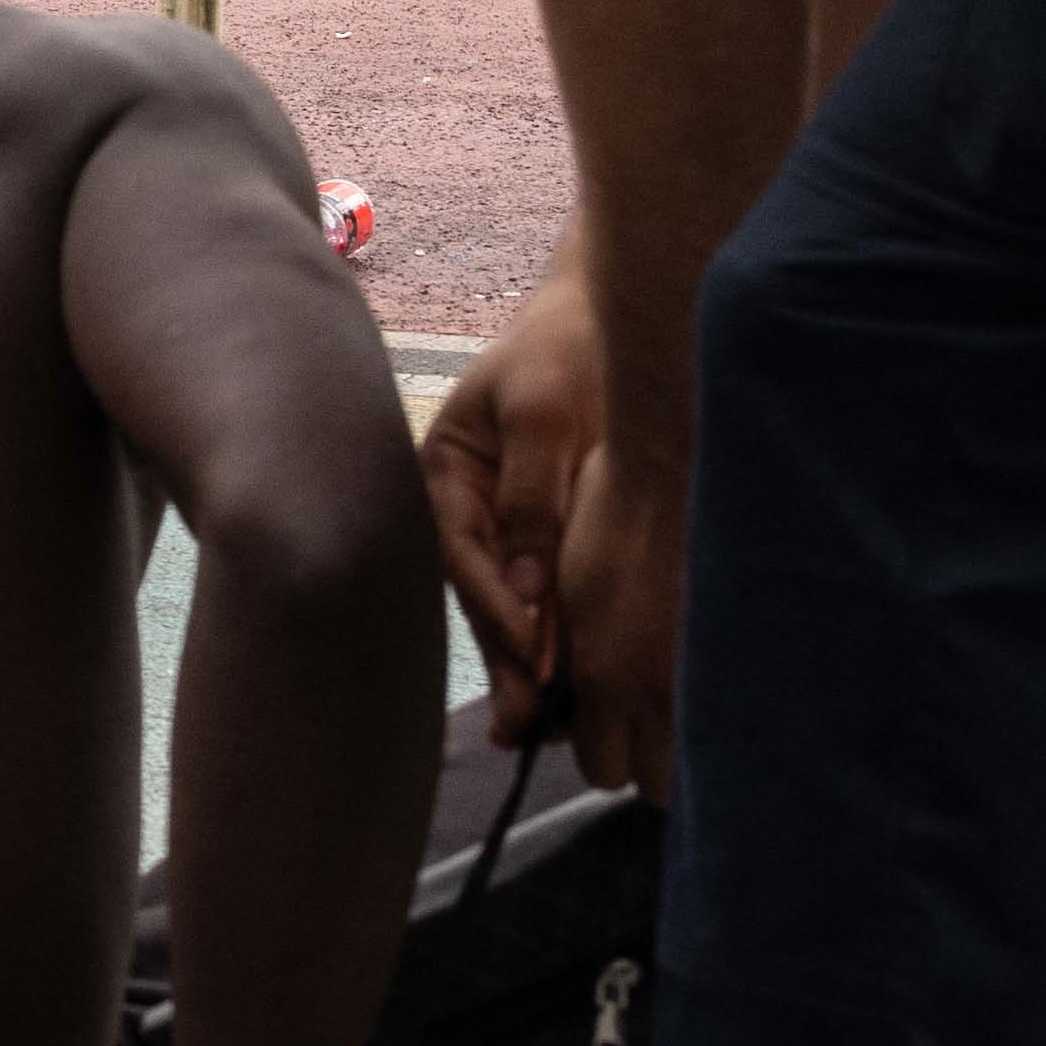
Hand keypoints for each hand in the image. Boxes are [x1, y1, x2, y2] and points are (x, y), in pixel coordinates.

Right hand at [426, 273, 670, 794]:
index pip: (464, 552)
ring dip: (526, 665)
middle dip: (507, 659)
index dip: (499, 607)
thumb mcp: (545, 407)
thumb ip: (533, 494)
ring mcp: (498, 525)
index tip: (536, 655)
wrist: (603, 316)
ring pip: (508, 605)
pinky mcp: (538, 536)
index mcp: (442, 470)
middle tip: (529, 725)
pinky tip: (568, 692)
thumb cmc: (565, 346)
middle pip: (479, 594)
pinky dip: (554, 640)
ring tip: (543, 730)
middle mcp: (461, 506)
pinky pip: (542, 595)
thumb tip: (528, 588)